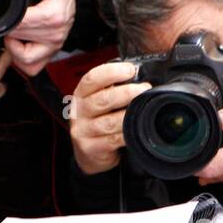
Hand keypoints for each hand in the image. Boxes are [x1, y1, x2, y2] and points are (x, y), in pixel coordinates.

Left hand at [4, 0, 75, 74]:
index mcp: (56, 12)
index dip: (11, 17)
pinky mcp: (48, 56)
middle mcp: (57, 33)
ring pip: (22, 55)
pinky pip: (28, 66)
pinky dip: (19, 58)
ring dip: (12, 43)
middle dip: (7, 26)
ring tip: (13, 28)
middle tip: (6, 15)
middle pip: (19, 37)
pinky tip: (18, 42)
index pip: (25, 22)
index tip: (7, 9)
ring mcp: (53, 46)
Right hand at [69, 60, 147, 175]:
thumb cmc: (98, 121)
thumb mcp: (99, 102)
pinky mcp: (90, 148)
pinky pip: (113, 140)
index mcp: (81, 95)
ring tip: (143, 109)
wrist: (88, 153)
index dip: (111, 72)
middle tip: (144, 89)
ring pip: (109, 122)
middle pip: (102, 99)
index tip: (130, 70)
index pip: (92, 79)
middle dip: (127, 92)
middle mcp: (79, 111)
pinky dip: (127, 134)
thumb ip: (112, 89)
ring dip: (129, 114)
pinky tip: (136, 128)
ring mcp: (83, 131)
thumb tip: (139, 77)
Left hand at [197, 103, 222, 184]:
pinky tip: (221, 160)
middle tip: (189, 153)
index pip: (208, 169)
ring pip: (222, 177)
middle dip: (199, 166)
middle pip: (211, 176)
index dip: (193, 164)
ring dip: (211, 169)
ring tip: (202, 156)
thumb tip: (214, 117)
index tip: (184, 155)